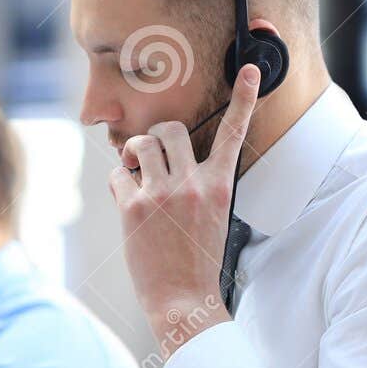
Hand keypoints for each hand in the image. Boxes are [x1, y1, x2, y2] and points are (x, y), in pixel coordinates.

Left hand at [110, 65, 257, 355]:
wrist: (183, 299)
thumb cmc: (196, 258)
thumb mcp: (210, 216)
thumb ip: (195, 182)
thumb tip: (159, 157)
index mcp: (219, 186)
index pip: (233, 133)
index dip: (243, 98)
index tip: (248, 68)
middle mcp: (193, 184)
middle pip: (170, 129)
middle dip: (157, 138)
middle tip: (153, 159)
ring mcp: (161, 194)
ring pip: (140, 144)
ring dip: (134, 155)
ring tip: (138, 177)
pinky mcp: (133, 206)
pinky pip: (118, 174)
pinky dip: (119, 184)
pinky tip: (127, 205)